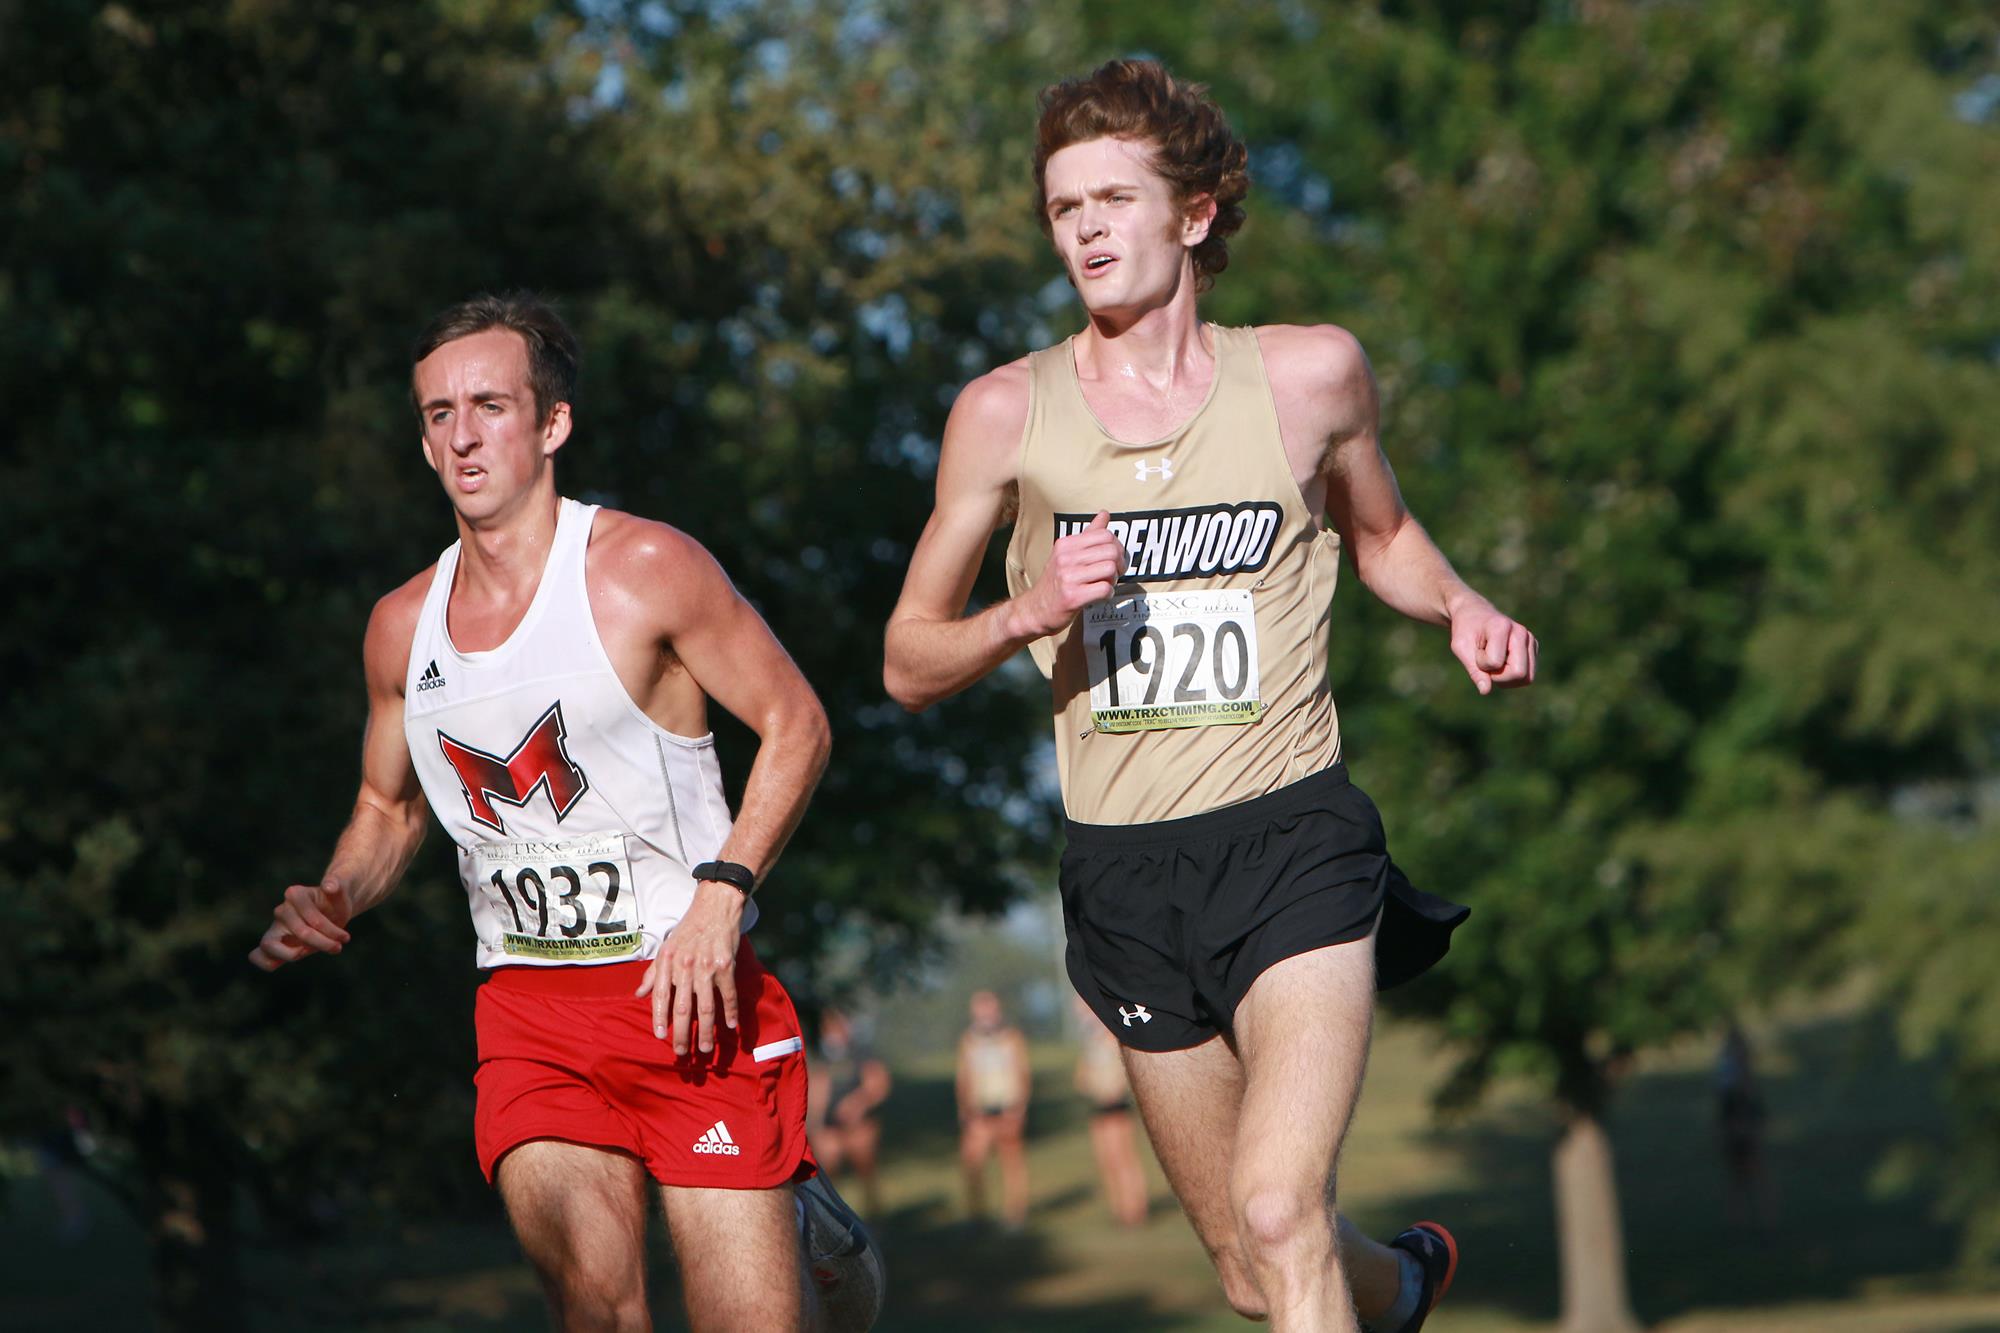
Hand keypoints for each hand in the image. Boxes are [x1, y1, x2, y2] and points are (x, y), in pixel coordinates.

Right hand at [249, 878, 352, 970]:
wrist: (332, 910)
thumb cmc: (336, 901)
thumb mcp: (343, 889)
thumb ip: (338, 883)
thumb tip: (329, 886)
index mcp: (295, 894)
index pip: (311, 917)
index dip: (329, 930)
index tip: (345, 937)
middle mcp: (281, 910)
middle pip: (299, 933)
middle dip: (323, 943)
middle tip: (338, 947)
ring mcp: (274, 927)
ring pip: (268, 945)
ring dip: (293, 955)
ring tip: (309, 953)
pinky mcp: (273, 943)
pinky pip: (257, 955)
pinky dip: (268, 963)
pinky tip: (289, 959)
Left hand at [638, 880, 744, 1054]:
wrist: (715, 906)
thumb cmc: (689, 928)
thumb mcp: (666, 947)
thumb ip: (653, 973)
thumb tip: (639, 994)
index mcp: (668, 962)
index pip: (661, 996)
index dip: (659, 1018)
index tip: (660, 1037)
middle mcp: (686, 967)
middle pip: (683, 1008)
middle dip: (681, 1034)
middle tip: (682, 1053)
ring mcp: (707, 968)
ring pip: (706, 1007)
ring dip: (706, 1031)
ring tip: (705, 1049)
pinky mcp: (726, 966)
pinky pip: (728, 995)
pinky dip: (729, 1012)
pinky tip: (730, 1026)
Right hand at [1012, 510, 1127, 637]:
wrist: (1036, 609)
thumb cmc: (1055, 582)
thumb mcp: (1067, 554)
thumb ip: (1088, 534)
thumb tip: (1104, 513)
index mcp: (1066, 544)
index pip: (1105, 535)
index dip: (1117, 547)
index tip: (1113, 558)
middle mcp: (1065, 558)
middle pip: (1111, 551)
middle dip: (1119, 564)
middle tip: (1113, 573)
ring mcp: (1068, 577)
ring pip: (1110, 569)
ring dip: (1114, 579)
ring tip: (1104, 584)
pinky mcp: (1073, 596)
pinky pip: (1105, 589)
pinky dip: (1108, 593)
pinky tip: (1099, 595)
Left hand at [1448, 596, 1537, 694]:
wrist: (1474, 614)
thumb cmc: (1465, 630)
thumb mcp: (1461, 648)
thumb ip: (1474, 670)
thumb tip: (1485, 691)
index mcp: (1502, 627)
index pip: (1495, 663)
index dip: (1481, 664)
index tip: (1476, 651)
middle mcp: (1521, 632)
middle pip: (1520, 674)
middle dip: (1499, 677)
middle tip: (1486, 663)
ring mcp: (1530, 640)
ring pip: (1527, 678)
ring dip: (1506, 678)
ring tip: (1494, 663)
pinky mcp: (1533, 648)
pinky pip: (1528, 676)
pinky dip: (1512, 676)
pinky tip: (1502, 663)